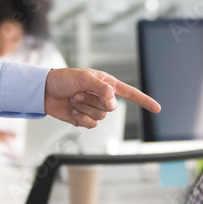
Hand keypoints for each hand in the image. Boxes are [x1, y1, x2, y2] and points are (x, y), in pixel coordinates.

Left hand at [44, 68, 159, 128]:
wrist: (44, 91)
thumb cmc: (63, 79)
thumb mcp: (85, 78)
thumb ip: (103, 90)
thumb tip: (114, 106)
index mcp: (106, 84)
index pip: (130, 93)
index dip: (144, 100)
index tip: (157, 108)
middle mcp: (102, 97)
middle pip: (110, 108)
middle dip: (92, 101)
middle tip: (78, 92)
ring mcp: (93, 108)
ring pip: (100, 117)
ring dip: (84, 108)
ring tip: (74, 99)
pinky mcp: (83, 118)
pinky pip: (90, 125)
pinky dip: (80, 118)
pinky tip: (72, 110)